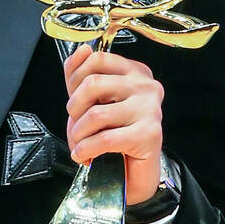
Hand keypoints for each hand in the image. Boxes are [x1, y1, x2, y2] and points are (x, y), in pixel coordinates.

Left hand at [64, 44, 163, 207]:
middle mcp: (146, 86)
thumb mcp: (93, 101)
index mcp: (135, 72)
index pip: (98, 59)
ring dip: (78, 135)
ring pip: (96, 114)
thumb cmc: (114, 135)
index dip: (75, 80)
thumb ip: (82, 75)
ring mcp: (150, 109)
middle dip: (74, 110)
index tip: (75, 102)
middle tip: (76, 126)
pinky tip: (84, 155)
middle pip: (93, 84)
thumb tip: (82, 51)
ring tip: (80, 144)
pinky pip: (104, 139)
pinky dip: (85, 150)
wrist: (134, 173)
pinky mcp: (149, 135)